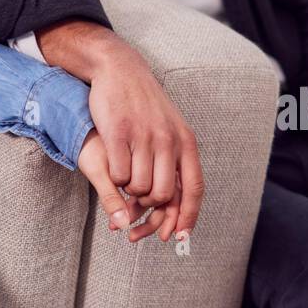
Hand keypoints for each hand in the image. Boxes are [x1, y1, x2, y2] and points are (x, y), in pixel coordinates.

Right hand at [38, 20, 203, 240]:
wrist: (120, 70)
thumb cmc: (144, 105)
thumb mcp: (170, 130)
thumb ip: (174, 162)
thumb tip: (175, 201)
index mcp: (185, 141)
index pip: (193, 189)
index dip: (187, 217)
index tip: (179, 237)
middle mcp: (168, 140)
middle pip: (162, 195)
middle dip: (147, 203)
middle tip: (136, 195)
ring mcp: (143, 136)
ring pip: (138, 187)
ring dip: (128, 189)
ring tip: (124, 173)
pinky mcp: (118, 134)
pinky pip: (117, 174)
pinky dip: (113, 178)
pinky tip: (113, 164)